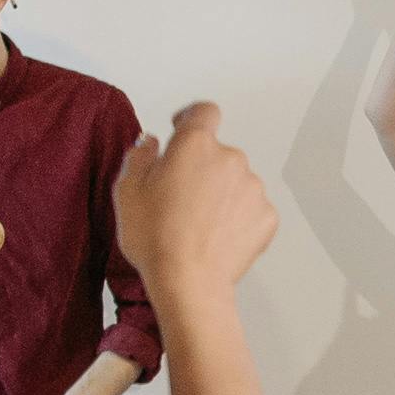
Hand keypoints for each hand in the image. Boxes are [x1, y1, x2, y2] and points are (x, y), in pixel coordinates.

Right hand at [122, 102, 277, 307]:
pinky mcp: (267, 216)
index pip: (204, 112)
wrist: (188, 282)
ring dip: (220, 194)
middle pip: (217, 153)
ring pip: (235, 182)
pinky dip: (237, 218)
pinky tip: (215, 236)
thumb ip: (141, 155)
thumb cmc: (156, 239)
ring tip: (196, 224)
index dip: (192, 118)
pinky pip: (251, 208)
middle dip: (201, 169)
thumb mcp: (127, 190)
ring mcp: (253, 187)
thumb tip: (153, 144)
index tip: (184, 127)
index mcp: (195, 144)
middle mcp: (230, 158)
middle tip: (178, 199)